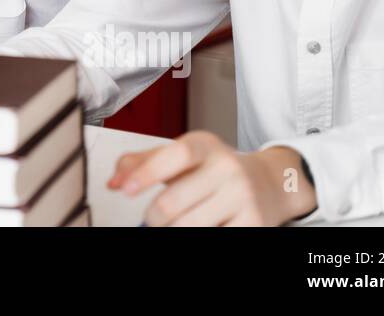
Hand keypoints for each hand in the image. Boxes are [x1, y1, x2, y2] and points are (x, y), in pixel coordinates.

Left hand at [108, 131, 316, 225]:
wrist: (270, 183)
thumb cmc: (215, 170)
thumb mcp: (182, 157)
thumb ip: (143, 163)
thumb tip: (112, 182)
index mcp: (205, 145)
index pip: (175, 155)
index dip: (147, 173)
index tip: (123, 190)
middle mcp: (227, 168)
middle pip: (174, 201)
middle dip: (153, 217)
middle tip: (152, 219)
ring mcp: (243, 198)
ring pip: (189, 227)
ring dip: (171, 231)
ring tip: (173, 225)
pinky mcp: (254, 224)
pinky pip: (213, 237)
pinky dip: (198, 237)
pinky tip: (202, 226)